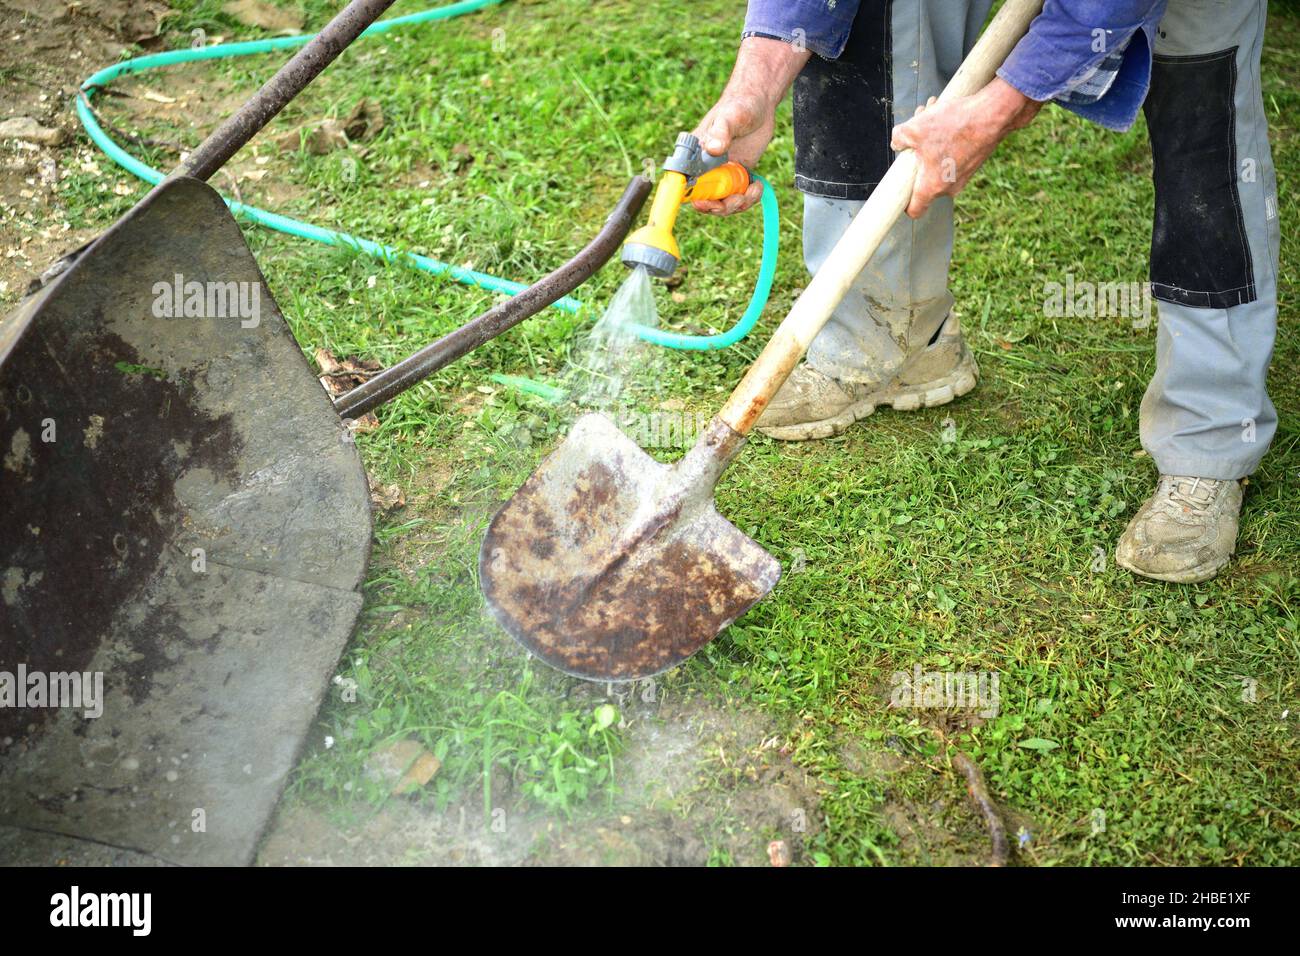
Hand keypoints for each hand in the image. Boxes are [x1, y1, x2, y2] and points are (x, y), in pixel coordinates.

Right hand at [690, 36, 808, 215]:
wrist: (759, 105)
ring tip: (752, 190)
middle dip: (719, 207)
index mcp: (694, 155)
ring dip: (737, 204)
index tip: (705, 203)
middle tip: (736, 199)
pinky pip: (739, 197)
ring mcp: (721, 174)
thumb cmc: (739, 105)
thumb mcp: (730, 117)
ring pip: (723, 203)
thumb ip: (721, 132)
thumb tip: (712, 148)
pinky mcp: (737, 177)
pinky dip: (749, 198)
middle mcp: (705, 168)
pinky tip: (758, 185)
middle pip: (704, 200)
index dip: (691, 198)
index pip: (684, 184)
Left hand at [889, 77, 1042, 218]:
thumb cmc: (956, 125)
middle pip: (924, 180)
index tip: (902, 193)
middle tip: (914, 136)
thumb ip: (898, 138)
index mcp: (932, 187)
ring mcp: (963, 176)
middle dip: (916, 158)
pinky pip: (953, 158)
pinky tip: (947, 120)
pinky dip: (947, 142)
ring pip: (938, 164)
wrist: (994, 115)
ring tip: (930, 117)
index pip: (915, 210)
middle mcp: (949, 187)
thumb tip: (898, 142)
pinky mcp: (973, 163)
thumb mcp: (915, 128)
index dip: (904, 204)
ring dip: (931, 144)